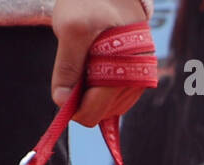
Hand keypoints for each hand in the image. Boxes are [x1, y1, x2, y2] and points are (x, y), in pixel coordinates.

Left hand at [51, 0, 150, 126]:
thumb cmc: (90, 1)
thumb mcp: (70, 29)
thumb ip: (66, 68)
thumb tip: (62, 102)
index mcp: (124, 68)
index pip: (91, 113)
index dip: (71, 106)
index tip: (63, 88)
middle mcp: (139, 78)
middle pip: (100, 114)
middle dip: (83, 98)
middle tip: (79, 66)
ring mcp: (142, 79)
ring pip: (108, 110)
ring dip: (93, 93)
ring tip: (91, 61)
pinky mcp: (141, 77)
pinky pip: (116, 100)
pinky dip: (102, 91)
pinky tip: (98, 67)